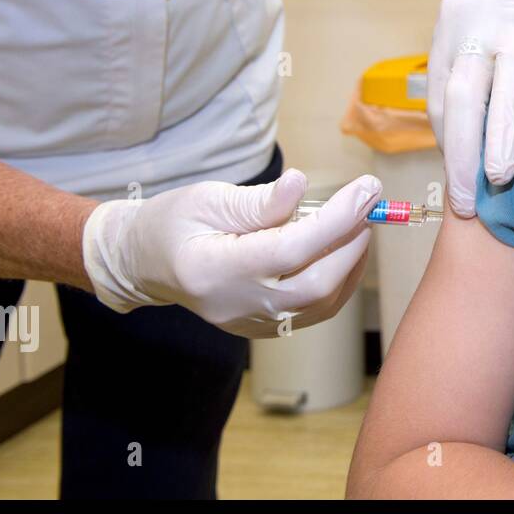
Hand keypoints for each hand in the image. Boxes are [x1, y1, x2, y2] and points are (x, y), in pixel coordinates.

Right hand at [82, 168, 380, 336]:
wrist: (144, 263)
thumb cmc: (173, 222)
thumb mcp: (208, 199)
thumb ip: (258, 201)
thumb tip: (302, 186)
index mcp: (214, 269)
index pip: (291, 249)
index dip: (336, 220)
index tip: (366, 189)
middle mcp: (235, 305)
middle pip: (314, 287)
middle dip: (352, 245)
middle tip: (369, 207)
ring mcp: (249, 322)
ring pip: (320, 305)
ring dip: (351, 264)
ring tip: (359, 225)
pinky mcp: (261, 328)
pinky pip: (313, 313)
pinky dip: (338, 283)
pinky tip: (343, 252)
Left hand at [427, 0, 513, 216]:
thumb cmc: (508, 13)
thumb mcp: (474, 37)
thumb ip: (470, 84)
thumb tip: (466, 157)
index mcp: (451, 33)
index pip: (443, 101)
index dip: (450, 148)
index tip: (460, 188)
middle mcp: (480, 25)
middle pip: (465, 93)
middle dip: (464, 152)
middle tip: (469, 198)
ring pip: (508, 77)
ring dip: (502, 130)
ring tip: (500, 174)